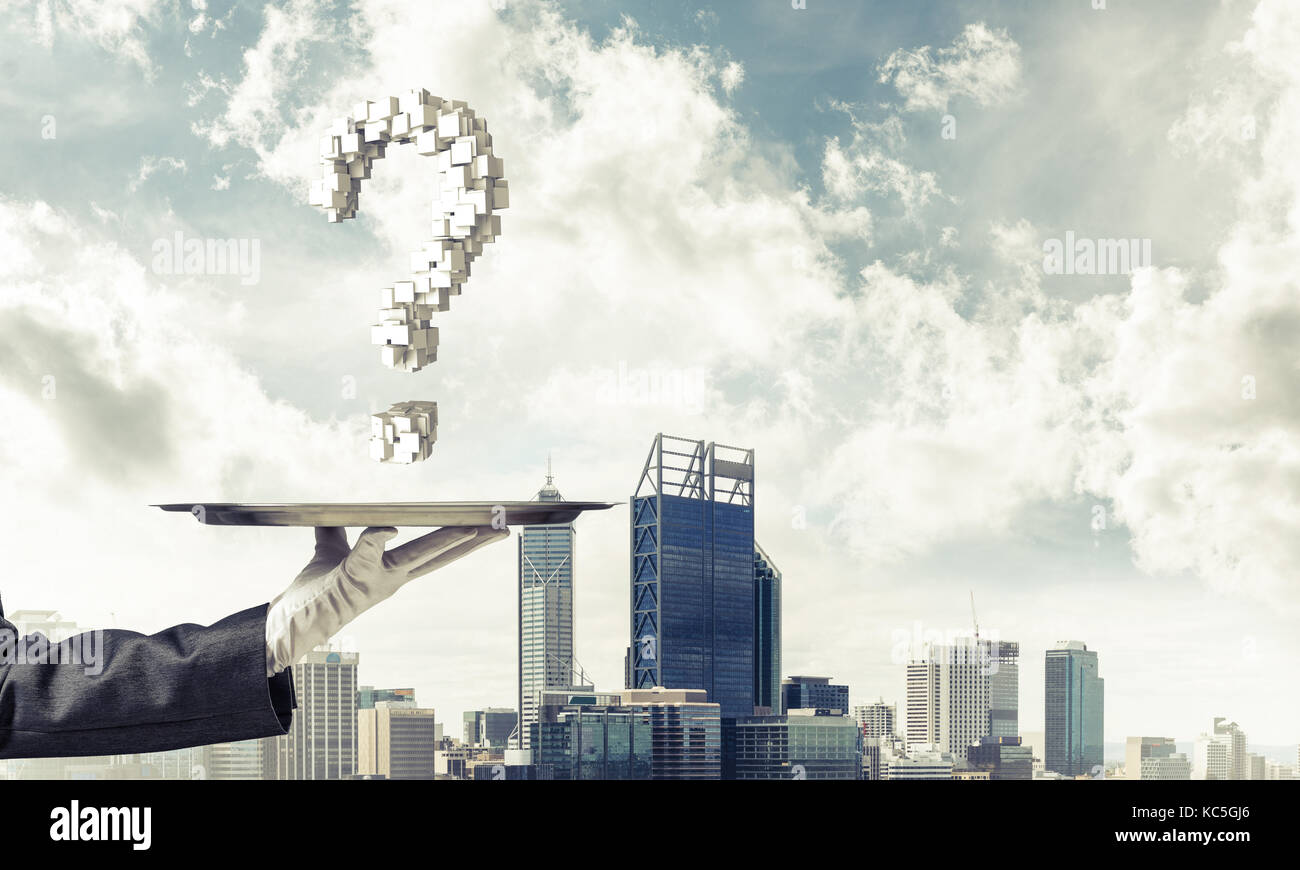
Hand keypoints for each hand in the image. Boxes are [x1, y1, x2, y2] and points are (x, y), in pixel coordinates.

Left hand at [264, 525, 508, 675]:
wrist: (292, 620)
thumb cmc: (315, 590)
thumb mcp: (330, 552)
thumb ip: (338, 532)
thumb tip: (335, 513)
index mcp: (393, 570)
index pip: (434, 550)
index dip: (459, 537)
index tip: (483, 524)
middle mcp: (392, 578)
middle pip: (440, 555)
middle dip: (473, 542)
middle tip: (502, 528)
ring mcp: (376, 581)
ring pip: (416, 557)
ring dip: (444, 542)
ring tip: (471, 529)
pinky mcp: (353, 579)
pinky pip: (366, 552)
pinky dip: (376, 537)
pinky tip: (390, 526)